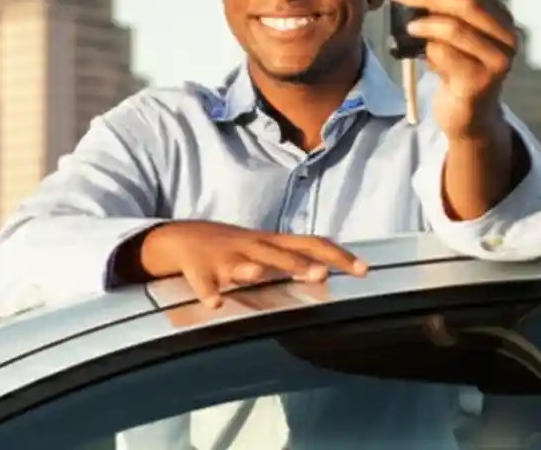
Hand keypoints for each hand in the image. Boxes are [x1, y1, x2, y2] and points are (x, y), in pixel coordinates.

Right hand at [139, 221, 367, 307]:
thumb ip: (293, 259)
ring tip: (257, 274)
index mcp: (270, 242)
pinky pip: (201, 281)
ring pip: (238, 262)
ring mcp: (223, 257)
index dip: (337, 255)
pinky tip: (214, 302)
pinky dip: (207, 290)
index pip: (310, 242)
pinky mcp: (197, 269)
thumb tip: (333, 272)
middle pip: (277, 253)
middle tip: (320, 275)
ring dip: (249, 268)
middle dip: (297, 264)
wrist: (177, 237)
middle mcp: (250, 245)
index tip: (363, 270)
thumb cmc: (229, 247)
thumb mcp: (264, 248)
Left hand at [387, 0, 517, 138]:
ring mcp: (498, 59)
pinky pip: (449, 57)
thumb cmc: (453, 68)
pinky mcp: (482, 82)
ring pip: (457, 29)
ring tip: (407, 26)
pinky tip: (420, 53)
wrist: (466, 114)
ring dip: (425, 22)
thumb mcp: (445, 34)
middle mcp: (506, 34)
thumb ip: (436, 9)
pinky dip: (429, 50)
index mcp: (499, 16)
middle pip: (466, 2)